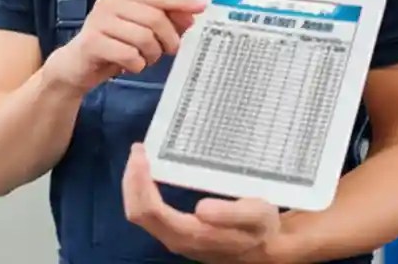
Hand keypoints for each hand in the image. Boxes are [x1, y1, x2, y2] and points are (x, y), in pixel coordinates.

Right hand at [42, 0, 203, 93]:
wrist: (76, 67)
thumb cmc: (113, 46)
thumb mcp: (141, 31)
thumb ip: (164, 21)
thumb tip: (191, 16)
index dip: (181, 1)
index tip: (202, 8)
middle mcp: (109, 2)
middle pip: (155, 17)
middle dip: (168, 38)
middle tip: (170, 51)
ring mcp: (99, 21)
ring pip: (144, 37)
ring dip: (152, 55)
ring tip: (146, 60)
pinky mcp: (92, 42)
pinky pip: (129, 55)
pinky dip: (137, 65)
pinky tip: (131, 66)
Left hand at [123, 143, 281, 263]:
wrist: (265, 248)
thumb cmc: (260, 227)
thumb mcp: (256, 217)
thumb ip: (231, 214)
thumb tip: (201, 208)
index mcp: (191, 235)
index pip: (151, 211)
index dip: (140, 182)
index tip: (141, 153)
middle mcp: (176, 239)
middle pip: (138, 212)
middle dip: (132, 179)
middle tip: (138, 150)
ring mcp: (174, 237)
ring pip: (140, 213)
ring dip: (136, 184)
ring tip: (141, 157)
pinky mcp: (176, 232)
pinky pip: (149, 212)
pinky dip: (144, 190)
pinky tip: (151, 173)